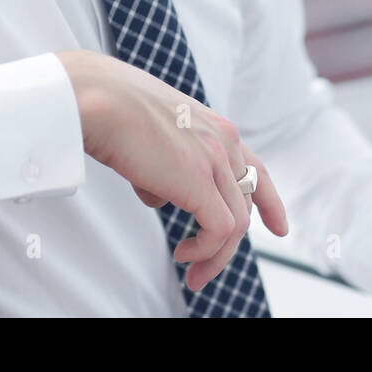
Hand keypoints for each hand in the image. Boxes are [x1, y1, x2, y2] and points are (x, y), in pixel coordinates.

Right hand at [57, 49, 288, 291]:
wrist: (93, 99)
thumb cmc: (107, 108)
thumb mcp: (151, 128)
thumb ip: (166, 154)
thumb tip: (159, 187)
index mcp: (212, 124)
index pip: (253, 168)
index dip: (268, 201)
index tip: (279, 227)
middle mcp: (222, 139)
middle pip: (244, 202)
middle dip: (229, 243)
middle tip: (201, 269)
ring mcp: (213, 158)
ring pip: (236, 222)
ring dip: (215, 255)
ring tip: (191, 272)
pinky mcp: (199, 181)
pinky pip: (220, 230)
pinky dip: (206, 251)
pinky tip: (182, 253)